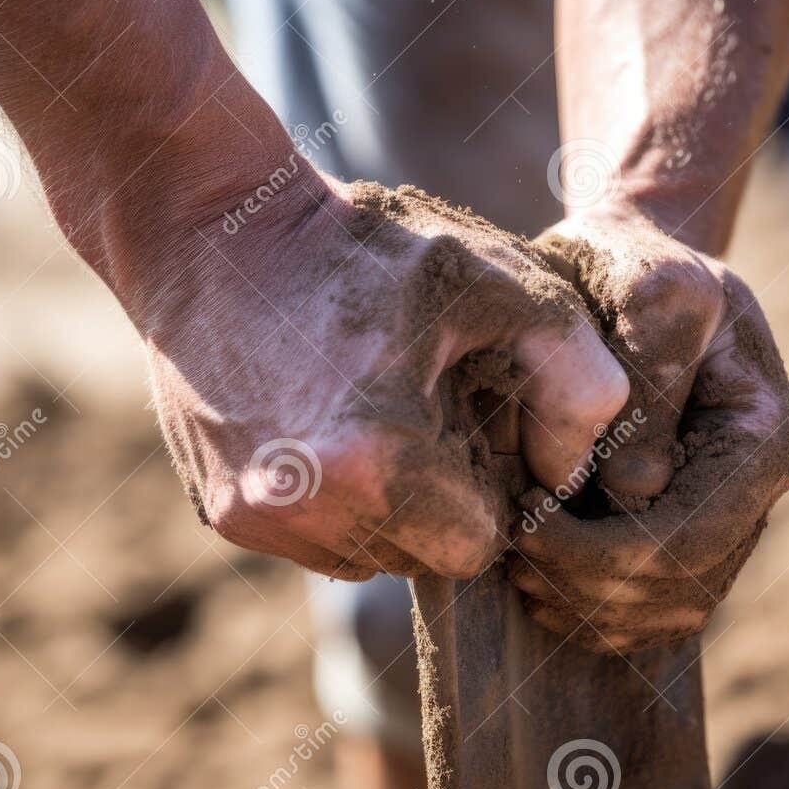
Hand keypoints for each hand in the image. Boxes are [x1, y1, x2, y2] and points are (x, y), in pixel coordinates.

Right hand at [136, 160, 628, 581]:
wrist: (212, 229)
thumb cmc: (366, 248)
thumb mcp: (499, 282)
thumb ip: (575, 380)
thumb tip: (568, 477)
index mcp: (379, 458)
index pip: (478, 543)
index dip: (487, 478)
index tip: (462, 411)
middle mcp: (306, 508)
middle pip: (420, 559)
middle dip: (435, 497)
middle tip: (414, 403)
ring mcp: (254, 518)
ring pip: (363, 557)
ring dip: (381, 504)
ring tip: (364, 407)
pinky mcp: (218, 514)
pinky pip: (310, 540)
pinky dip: (329, 499)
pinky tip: (319, 418)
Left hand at [509, 207, 788, 651]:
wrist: (631, 264)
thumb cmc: (635, 264)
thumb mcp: (647, 288)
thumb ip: (648, 379)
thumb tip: (629, 492)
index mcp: (765, 439)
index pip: (689, 541)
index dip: (600, 554)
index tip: (522, 518)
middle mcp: (756, 491)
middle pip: (677, 589)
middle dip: (584, 584)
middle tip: (507, 547)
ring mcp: (724, 517)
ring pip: (662, 614)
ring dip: (582, 605)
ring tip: (516, 561)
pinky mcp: (683, 530)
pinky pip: (647, 612)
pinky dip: (589, 610)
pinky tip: (536, 577)